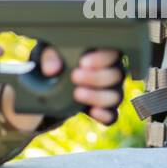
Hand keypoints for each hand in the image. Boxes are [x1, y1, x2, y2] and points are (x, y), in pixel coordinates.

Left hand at [2, 45, 125, 128]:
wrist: (54, 80)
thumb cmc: (58, 59)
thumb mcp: (51, 53)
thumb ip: (51, 57)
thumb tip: (51, 70)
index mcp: (103, 52)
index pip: (112, 53)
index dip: (101, 58)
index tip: (82, 63)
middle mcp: (112, 70)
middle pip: (116, 75)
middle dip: (96, 77)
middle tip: (75, 77)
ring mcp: (112, 90)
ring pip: (116, 96)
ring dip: (97, 96)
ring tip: (77, 94)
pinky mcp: (106, 108)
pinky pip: (113, 115)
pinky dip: (105, 115)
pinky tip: (92, 111)